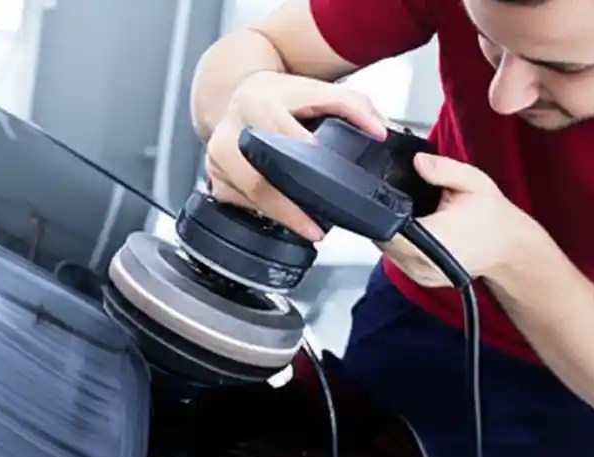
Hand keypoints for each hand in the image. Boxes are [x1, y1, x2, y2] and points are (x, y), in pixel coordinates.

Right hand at [206, 71, 389, 240]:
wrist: (243, 92)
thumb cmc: (283, 96)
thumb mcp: (320, 91)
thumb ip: (356, 107)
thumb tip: (379, 131)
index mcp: (258, 102)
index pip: (283, 140)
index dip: (305, 165)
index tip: (326, 186)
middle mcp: (231, 128)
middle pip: (258, 179)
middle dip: (288, 208)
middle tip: (315, 229)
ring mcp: (218, 154)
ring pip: (246, 196)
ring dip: (277, 215)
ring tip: (304, 226)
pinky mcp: (214, 175)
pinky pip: (236, 202)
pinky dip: (260, 212)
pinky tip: (280, 214)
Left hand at [381, 153, 546, 285]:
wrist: (507, 247)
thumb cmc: (492, 216)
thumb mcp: (474, 182)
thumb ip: (444, 170)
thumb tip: (417, 161)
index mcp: (437, 239)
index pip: (390, 228)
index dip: (382, 209)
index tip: (386, 193)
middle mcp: (426, 262)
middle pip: (383, 238)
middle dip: (386, 216)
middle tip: (400, 198)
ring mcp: (420, 274)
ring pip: (386, 249)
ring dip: (391, 230)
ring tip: (409, 213)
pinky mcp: (419, 278)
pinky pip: (396, 257)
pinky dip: (398, 242)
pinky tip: (412, 228)